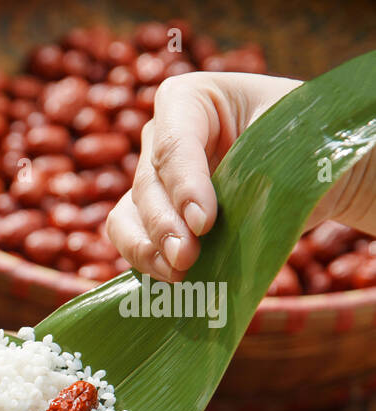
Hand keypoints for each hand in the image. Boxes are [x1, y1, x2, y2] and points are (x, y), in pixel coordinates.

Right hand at [106, 72, 302, 280]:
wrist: (315, 165)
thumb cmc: (308, 139)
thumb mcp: (291, 142)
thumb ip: (255, 173)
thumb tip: (218, 225)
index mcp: (190, 99)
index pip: (173, 143)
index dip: (183, 185)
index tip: (203, 223)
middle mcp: (161, 136)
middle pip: (147, 183)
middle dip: (164, 225)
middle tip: (186, 258)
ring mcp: (154, 177)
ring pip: (127, 214)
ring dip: (147, 248)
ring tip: (178, 274)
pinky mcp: (154, 215)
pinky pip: (132, 238)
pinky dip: (146, 260)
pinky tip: (174, 278)